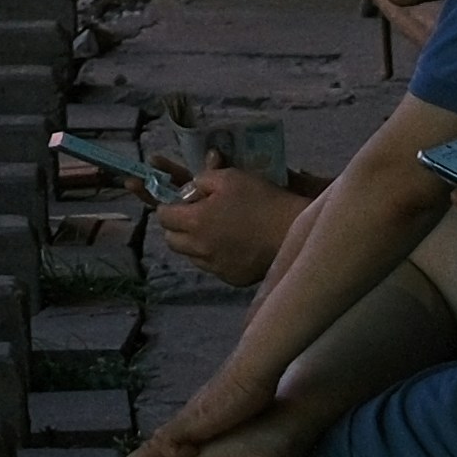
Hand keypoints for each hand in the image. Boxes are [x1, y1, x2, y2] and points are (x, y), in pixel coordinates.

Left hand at [155, 157, 305, 286]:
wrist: (293, 230)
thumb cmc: (260, 199)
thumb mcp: (229, 178)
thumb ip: (201, 180)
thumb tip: (188, 188)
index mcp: (194, 222)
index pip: (163, 216)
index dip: (167, 206)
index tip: (178, 202)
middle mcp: (199, 248)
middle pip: (171, 240)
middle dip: (176, 227)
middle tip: (191, 216)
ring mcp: (216, 267)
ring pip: (191, 255)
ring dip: (193, 243)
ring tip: (212, 230)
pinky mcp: (232, 278)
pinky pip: (212, 267)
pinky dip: (214, 256)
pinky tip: (230, 245)